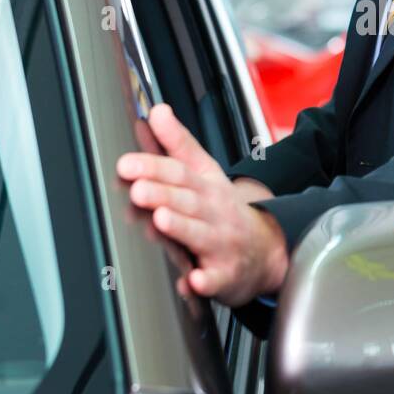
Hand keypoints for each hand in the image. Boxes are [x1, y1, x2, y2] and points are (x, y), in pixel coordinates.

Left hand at [115, 102, 288, 306]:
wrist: (266, 250)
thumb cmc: (224, 212)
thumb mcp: (205, 173)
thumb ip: (177, 144)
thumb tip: (156, 112)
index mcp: (206, 186)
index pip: (179, 172)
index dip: (153, 167)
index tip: (127, 164)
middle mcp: (214, 212)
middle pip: (187, 200)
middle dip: (163, 194)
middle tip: (138, 190)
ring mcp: (221, 244)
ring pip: (200, 235)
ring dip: (181, 228)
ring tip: (162, 220)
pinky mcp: (225, 275)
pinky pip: (215, 280)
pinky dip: (204, 281)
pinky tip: (192, 280)